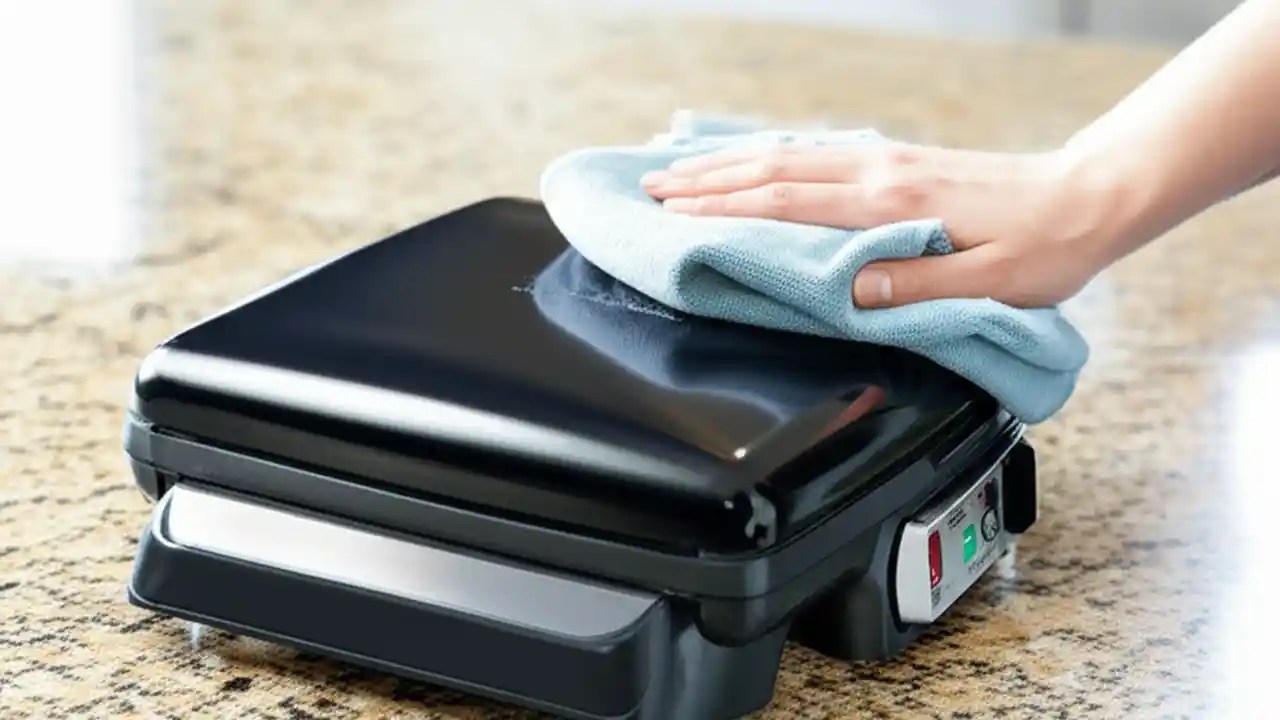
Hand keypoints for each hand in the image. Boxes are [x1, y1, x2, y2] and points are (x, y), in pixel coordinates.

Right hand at [641, 142, 1131, 308]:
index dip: (723, 208)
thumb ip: (914, 286)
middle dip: (705, 178)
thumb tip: (847, 290)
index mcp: (890, 205)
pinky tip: (753, 159)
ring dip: (728, 163)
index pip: (786, 203)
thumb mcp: (988, 284)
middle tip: (650, 187)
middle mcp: (879, 172)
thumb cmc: (1041, 247)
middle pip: (772, 168)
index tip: (672, 210)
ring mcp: (887, 160)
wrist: (1087, 196)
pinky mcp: (899, 160)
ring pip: (788, 153)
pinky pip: (815, 150)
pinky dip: (770, 153)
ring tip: (680, 169)